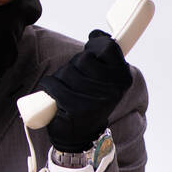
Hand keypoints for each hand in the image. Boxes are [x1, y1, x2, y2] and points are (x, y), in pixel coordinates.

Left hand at [36, 29, 132, 152]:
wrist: (81, 136)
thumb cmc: (89, 101)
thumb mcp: (104, 80)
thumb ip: (103, 58)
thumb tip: (97, 34)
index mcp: (122, 79)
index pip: (108, 47)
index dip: (95, 44)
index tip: (90, 49)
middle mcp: (112, 89)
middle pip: (82, 58)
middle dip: (74, 66)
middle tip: (76, 82)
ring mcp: (94, 100)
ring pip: (66, 71)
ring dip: (61, 78)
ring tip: (67, 91)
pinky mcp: (75, 109)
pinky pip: (53, 85)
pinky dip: (49, 87)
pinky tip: (54, 96)